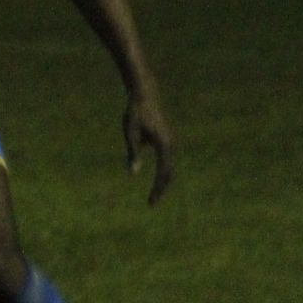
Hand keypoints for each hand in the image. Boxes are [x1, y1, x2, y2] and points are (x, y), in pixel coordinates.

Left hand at [124, 87, 175, 204]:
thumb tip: (133, 174)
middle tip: (151, 204)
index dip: (157, 188)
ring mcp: (172, 143)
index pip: (163, 172)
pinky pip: (168, 162)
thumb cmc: (135, 115)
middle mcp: (172, 145)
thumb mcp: (130, 134)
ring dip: (163, 183)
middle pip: (169, 173)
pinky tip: (157, 183)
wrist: (145, 98)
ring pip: (170, 168)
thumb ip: (133, 154)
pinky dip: (163, 174)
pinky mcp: (168, 142)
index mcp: (164, 144)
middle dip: (161, 189)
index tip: (151, 201)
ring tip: (153, 197)